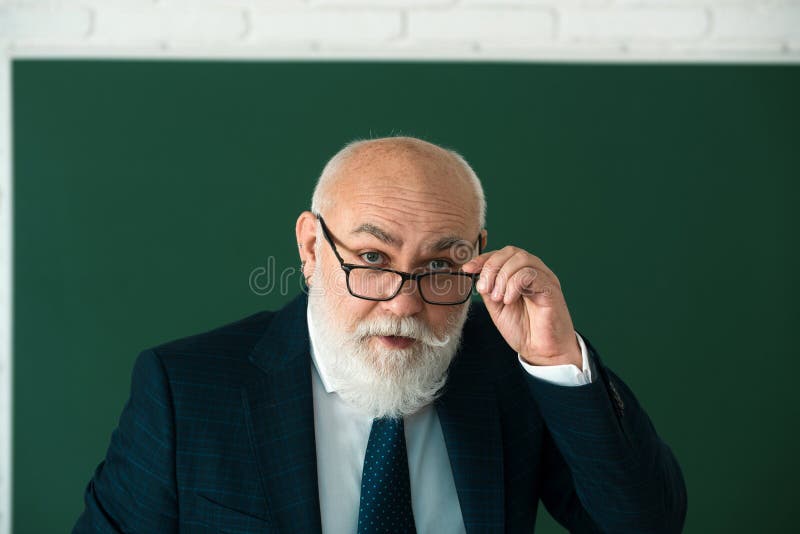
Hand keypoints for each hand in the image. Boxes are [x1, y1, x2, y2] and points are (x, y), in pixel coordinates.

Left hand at [462, 246, 581, 366]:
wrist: (541, 351)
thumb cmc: (523, 329)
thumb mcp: (497, 308)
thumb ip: (489, 290)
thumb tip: (478, 276)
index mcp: (520, 274)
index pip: (501, 255)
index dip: (483, 258)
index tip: (467, 269)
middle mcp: (534, 272)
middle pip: (511, 252)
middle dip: (492, 267)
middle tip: (485, 289)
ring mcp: (544, 278)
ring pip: (521, 259)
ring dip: (503, 277)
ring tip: (498, 298)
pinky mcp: (551, 289)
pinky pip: (531, 274)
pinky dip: (514, 285)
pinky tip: (509, 300)